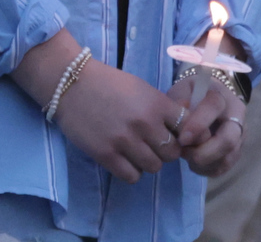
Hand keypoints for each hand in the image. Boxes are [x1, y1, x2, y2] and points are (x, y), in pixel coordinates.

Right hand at [54, 57, 188, 181]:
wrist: (73, 84)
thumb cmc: (110, 84)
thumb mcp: (143, 89)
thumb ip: (162, 109)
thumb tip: (184, 128)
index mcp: (157, 104)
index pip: (186, 129)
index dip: (182, 134)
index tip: (173, 134)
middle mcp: (145, 123)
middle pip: (172, 153)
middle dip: (166, 151)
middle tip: (154, 145)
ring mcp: (125, 141)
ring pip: (154, 167)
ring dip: (148, 162)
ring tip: (137, 152)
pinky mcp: (106, 155)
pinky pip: (132, 176)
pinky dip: (131, 171)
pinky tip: (124, 160)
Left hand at [167, 72, 247, 177]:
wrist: (209, 97)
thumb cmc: (192, 94)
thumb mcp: (182, 91)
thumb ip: (179, 103)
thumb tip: (180, 123)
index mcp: (221, 97)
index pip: (214, 108)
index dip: (198, 125)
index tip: (182, 139)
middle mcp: (236, 116)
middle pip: (229, 140)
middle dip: (204, 153)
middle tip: (184, 152)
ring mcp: (240, 135)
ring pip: (227, 158)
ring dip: (204, 163)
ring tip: (187, 156)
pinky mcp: (236, 150)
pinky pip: (224, 167)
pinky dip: (207, 169)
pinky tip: (195, 163)